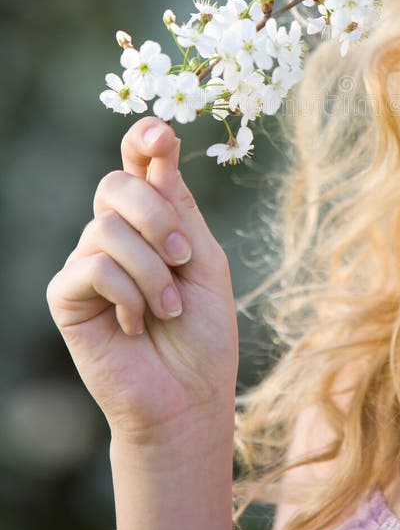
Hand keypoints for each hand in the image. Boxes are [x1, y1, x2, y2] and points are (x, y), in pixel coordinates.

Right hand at [47, 117, 238, 441]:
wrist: (189, 397)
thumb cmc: (203, 331)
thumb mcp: (204, 259)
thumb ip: (180, 207)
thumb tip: (159, 144)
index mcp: (152, 220)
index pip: (137, 164)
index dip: (143, 139)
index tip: (161, 133)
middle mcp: (115, 233)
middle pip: (117, 183)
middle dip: (157, 215)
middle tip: (183, 258)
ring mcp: (87, 261)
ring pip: (108, 228)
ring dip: (152, 271)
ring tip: (168, 309)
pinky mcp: (66, 295)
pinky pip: (94, 266)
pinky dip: (128, 294)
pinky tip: (135, 325)